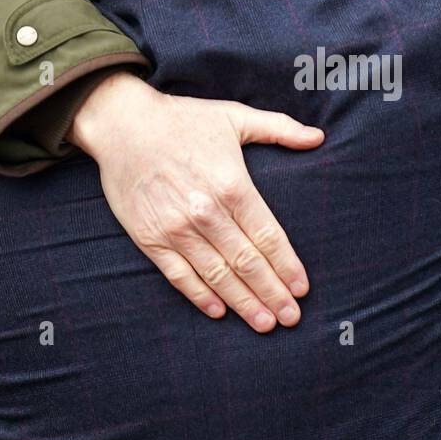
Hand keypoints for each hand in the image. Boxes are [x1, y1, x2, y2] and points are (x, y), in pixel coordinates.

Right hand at [70, 72, 323, 331]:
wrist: (122, 124)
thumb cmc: (182, 119)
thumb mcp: (234, 116)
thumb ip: (279, 129)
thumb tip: (318, 137)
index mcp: (232, 185)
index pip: (268, 236)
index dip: (287, 265)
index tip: (303, 288)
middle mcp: (206, 212)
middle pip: (247, 262)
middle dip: (273, 293)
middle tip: (292, 318)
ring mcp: (176, 229)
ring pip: (217, 276)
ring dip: (243, 303)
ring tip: (265, 323)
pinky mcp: (150, 238)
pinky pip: (179, 275)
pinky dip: (200, 296)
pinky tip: (219, 312)